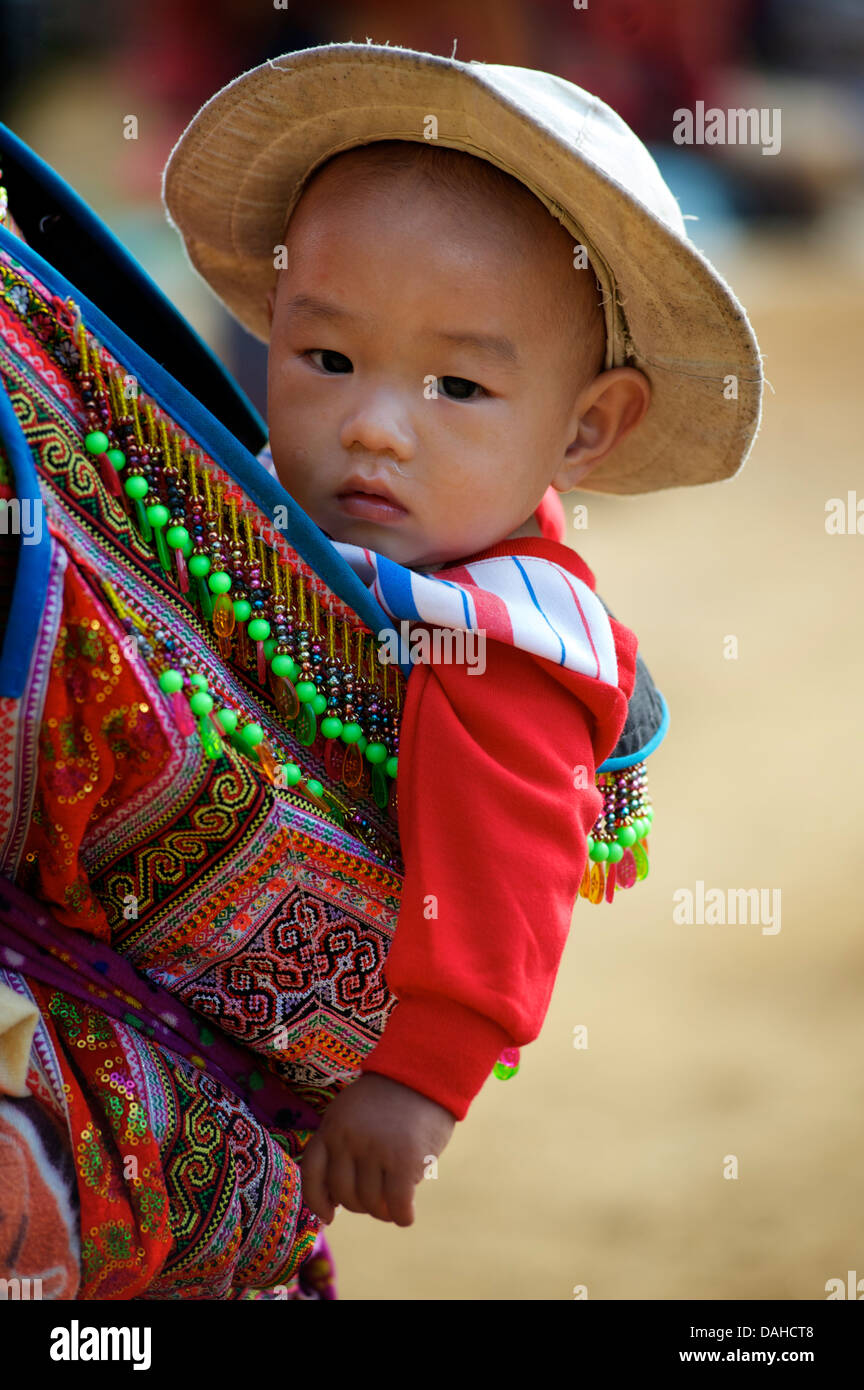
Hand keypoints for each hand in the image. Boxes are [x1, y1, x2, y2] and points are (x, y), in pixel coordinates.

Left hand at [298, 1072, 455, 1226]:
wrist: (426, 1071)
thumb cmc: (390, 1098)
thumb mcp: (351, 1112)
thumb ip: (340, 1146)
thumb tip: (334, 1201)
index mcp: (331, 1127)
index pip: (312, 1175)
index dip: (317, 1202)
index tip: (329, 1216)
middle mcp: (348, 1140)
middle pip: (345, 1196)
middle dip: (361, 1205)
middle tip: (377, 1199)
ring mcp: (375, 1150)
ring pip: (371, 1204)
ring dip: (383, 1212)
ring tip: (394, 1204)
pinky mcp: (404, 1161)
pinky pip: (397, 1205)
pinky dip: (402, 1216)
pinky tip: (406, 1214)